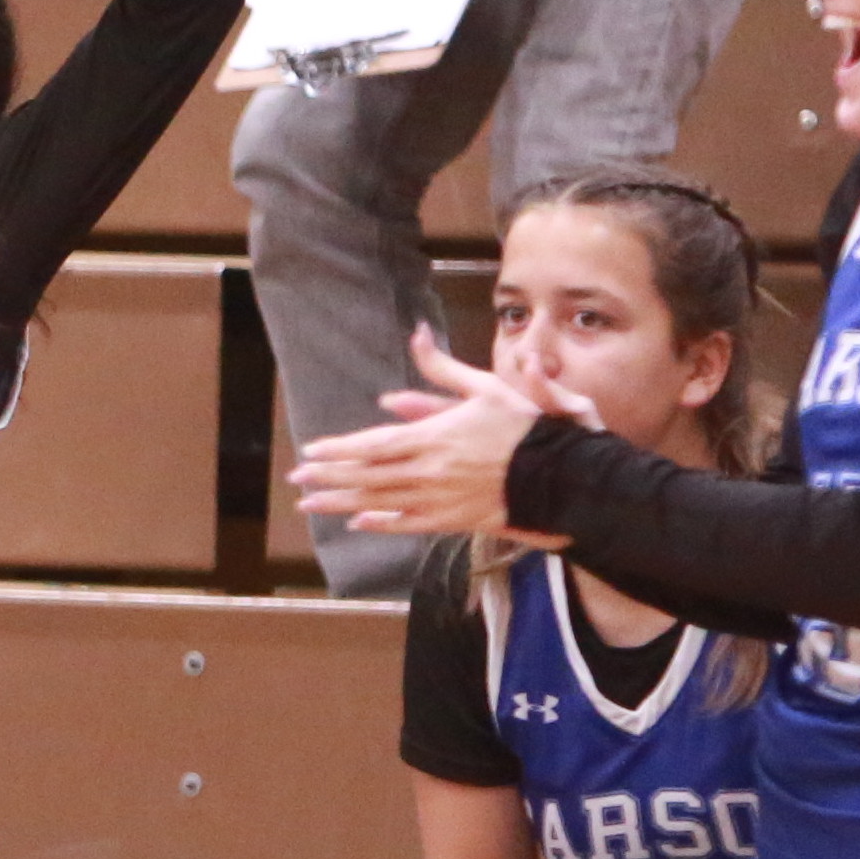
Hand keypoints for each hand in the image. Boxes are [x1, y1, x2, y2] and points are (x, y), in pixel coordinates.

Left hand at [289, 333, 565, 542]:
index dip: (339, 450)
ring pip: (380, 502)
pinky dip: (381, 523)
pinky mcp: (453, 521)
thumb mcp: (486, 388)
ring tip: (310, 503)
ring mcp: (439, 500)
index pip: (373, 445)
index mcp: (434, 438)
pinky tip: (359, 521)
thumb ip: (444, 368)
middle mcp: (430, 471)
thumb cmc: (525, 428)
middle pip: (367, 475)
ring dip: (341, 502)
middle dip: (328, 476)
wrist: (562, 476)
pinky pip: (409, 524)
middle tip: (297, 478)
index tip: (312, 450)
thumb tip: (418, 334)